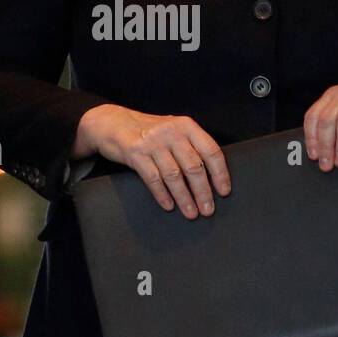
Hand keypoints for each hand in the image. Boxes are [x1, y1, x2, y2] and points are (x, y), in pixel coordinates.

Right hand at [72, 104, 230, 215]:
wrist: (113, 123)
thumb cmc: (149, 131)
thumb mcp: (173, 131)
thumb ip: (190, 146)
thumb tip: (212, 177)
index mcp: (186, 126)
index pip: (210, 151)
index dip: (220, 173)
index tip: (224, 191)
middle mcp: (171, 132)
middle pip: (193, 166)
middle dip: (203, 192)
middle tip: (208, 210)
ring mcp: (152, 142)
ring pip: (174, 175)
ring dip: (184, 198)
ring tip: (191, 213)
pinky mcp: (135, 153)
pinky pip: (153, 178)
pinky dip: (162, 195)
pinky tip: (169, 206)